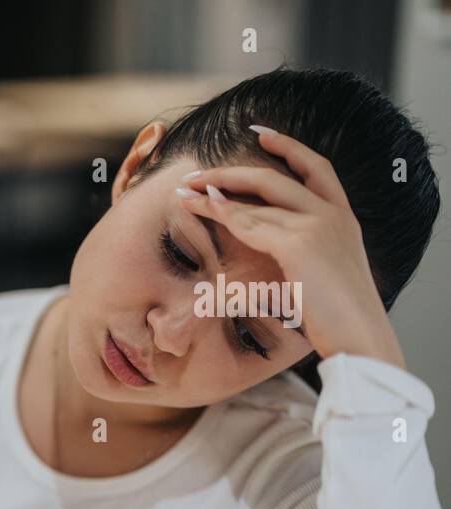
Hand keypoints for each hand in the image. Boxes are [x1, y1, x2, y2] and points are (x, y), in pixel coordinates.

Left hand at [179, 127, 404, 368]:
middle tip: (196, 174)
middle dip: (231, 172)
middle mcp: (333, 214)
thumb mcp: (325, 275)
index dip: (289, 148)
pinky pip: (252, 222)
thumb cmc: (341, 317)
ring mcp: (317, 225)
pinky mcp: (300, 244)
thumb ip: (305, 255)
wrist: (360, 337)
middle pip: (275, 178)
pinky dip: (224, 211)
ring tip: (185, 191)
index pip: (317, 168)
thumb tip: (273, 254)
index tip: (261, 134)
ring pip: (257, 198)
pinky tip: (203, 206)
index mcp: (343, 218)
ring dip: (216, 191)